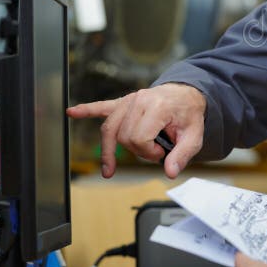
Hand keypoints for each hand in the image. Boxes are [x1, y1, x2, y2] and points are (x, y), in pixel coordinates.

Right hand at [66, 83, 205, 178]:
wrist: (187, 94)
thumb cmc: (188, 114)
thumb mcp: (194, 135)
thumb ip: (182, 154)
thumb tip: (169, 172)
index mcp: (158, 106)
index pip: (139, 138)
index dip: (148, 152)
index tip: (161, 153)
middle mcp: (140, 100)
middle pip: (123, 136)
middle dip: (137, 150)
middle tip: (155, 150)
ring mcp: (130, 100)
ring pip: (110, 129)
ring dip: (113, 148)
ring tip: (110, 167)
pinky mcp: (123, 102)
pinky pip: (101, 107)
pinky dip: (87, 110)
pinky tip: (72, 112)